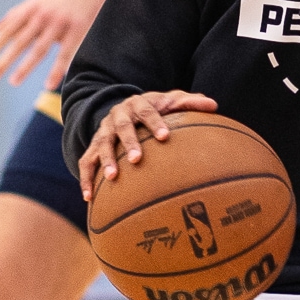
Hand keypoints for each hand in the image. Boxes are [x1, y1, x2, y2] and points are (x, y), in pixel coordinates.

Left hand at [0, 0, 110, 90]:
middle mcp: (43, 16)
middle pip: (21, 41)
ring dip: (25, 67)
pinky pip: (65, 54)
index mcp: (31, 8)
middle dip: (5, 59)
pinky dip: (56, 70)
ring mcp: (60, 23)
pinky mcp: (77, 30)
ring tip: (14, 81)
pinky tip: (48, 84)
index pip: (9, 29)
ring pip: (40, 49)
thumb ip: (18, 13)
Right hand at [79, 90, 217, 200]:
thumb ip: (190, 103)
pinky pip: (85, 163)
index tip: (165, 136)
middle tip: (137, 159)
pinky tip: (88, 198)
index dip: (155, 122)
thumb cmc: (154, 109)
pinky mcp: (93, 147)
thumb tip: (214, 105)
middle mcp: (117, 117)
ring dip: (105, 161)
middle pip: (122, 128)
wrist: (122, 109)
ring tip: (112, 178)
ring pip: (101, 145)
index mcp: (138, 104)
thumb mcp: (169, 102)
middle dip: (129, 142)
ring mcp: (103, 132)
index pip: (147, 111)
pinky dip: (85, 179)